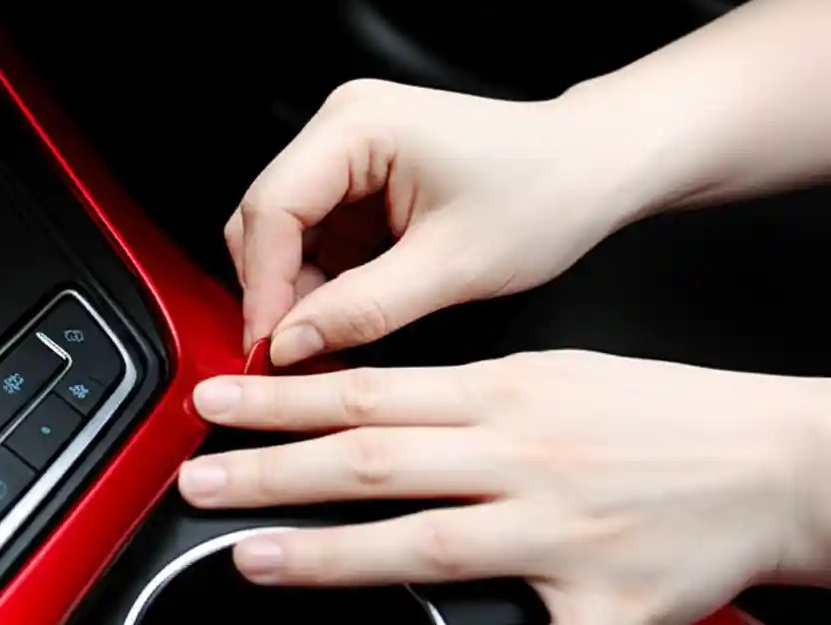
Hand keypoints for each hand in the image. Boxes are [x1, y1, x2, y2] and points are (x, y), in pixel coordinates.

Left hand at [177, 350, 830, 623]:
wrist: (772, 460)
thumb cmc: (658, 416)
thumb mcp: (551, 376)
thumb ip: (461, 400)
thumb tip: (372, 413)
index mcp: (505, 393)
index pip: (368, 390)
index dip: (284, 400)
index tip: (223, 400)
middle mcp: (520, 455)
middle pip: (373, 461)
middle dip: (275, 470)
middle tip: (203, 477)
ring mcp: (555, 529)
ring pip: (420, 539)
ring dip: (327, 550)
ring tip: (255, 554)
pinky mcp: (600, 599)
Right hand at [226, 79, 660, 364]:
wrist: (597, 167)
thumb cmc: (547, 192)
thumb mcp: (454, 265)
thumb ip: (363, 308)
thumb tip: (289, 346)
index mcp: (357, 125)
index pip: (272, 210)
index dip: (262, 287)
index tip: (268, 350)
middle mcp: (341, 127)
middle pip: (265, 220)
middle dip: (274, 292)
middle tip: (289, 359)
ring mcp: (347, 153)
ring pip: (284, 236)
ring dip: (298, 293)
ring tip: (324, 346)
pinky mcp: (360, 183)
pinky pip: (316, 240)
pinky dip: (322, 285)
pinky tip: (343, 320)